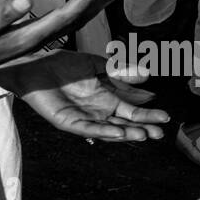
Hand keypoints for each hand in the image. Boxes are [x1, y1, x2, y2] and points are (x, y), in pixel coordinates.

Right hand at [0, 0, 127, 83]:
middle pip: (77, 18)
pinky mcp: (31, 36)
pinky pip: (62, 21)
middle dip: (101, 1)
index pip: (65, 17)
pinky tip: (88, 3)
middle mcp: (38, 39)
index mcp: (30, 38)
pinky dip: (79, 9)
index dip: (87, 1)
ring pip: (72, 19)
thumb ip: (2, 17)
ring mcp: (36, 39)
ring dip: (94, 4)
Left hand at [0, 50, 168, 141]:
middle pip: (124, 122)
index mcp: (105, 97)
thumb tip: (148, 73)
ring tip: (144, 135)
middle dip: (142, 127)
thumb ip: (119, 70)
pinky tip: (119, 133)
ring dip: (127, 133)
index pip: (131, 108)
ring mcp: (84, 117)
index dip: (147, 114)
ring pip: (109, 129)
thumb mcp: (95, 64)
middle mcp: (97, 110)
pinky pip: (88, 129)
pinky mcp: (68, 122)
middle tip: (160, 133)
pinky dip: (103, 132)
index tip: (165, 117)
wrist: (34, 64)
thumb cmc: (61, 64)